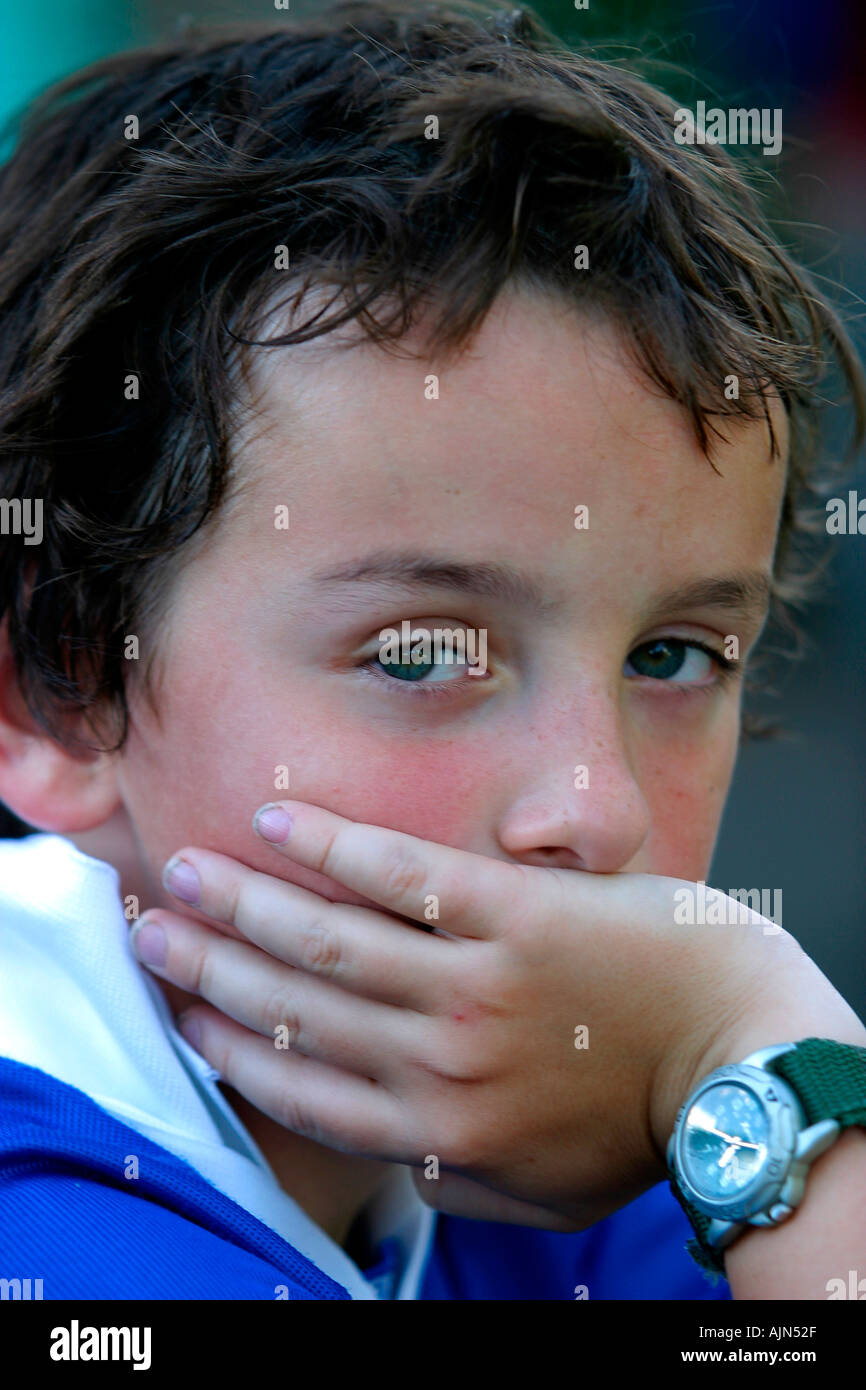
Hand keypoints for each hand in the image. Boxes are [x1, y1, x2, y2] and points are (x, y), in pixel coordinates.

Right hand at [130, 800, 865, 1229]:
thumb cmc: (635, 1124)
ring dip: (247, 903)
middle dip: (210, 967)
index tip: (180, 1008)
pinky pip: (402, 877)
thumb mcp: (537, 1193)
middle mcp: (439, 1062)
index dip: (226, 1044)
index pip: (301, 1085)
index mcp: (438, 1131)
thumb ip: (452, 1175)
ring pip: (330, 941)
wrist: (735, 1057)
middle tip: (151, 928)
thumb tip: (390, 1152)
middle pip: (295, 1008)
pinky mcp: (514, 915)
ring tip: (187, 871)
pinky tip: (280, 821)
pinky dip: (333, 848)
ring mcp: (474, 984)